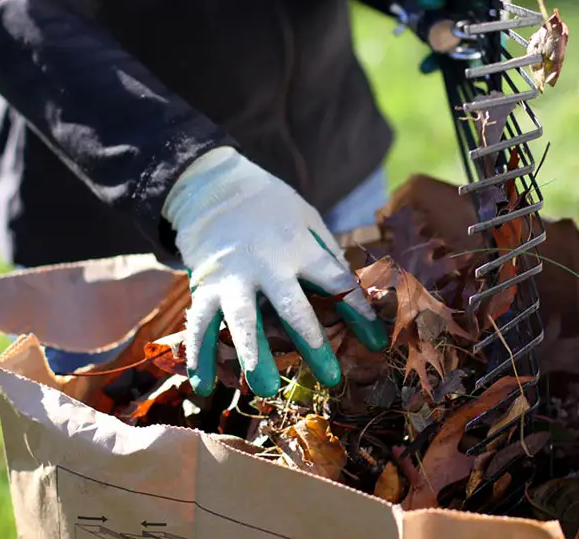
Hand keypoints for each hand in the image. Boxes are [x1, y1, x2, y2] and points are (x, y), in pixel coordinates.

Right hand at [162, 146, 387, 397]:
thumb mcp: (308, 221)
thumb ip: (327, 256)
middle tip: (331, 379)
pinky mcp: (204, 287)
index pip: (337, 283)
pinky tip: (204, 386)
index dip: (360, 313)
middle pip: (292, 308)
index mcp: (300, 248)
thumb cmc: (274, 210)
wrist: (217, 189)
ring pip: (243, 321)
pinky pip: (200, 325)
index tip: (378, 342)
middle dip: (313, 344)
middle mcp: (267, 265)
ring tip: (265, 389)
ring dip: (254, 356)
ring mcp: (233, 278)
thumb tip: (352, 293)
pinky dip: (200, 356)